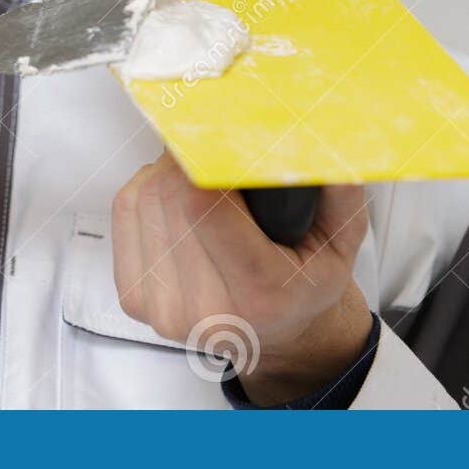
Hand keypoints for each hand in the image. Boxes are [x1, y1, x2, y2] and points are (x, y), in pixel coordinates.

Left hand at [111, 150, 373, 404]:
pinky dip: (146, 190)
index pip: (203, 207)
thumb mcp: (343, 241)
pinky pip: (125, 214)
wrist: (277, 334)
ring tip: (198, 175)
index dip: (201, 160)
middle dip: (185, 159)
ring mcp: (163, 308)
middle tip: (210, 145)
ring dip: (165, 172)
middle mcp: (206, 310)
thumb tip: (323, 144)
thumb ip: (338, 191)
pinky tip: (176, 198)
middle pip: (167, 196)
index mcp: (260, 294)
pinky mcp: (134, 298)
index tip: (213, 134)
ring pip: (141, 199)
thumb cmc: (305, 284)